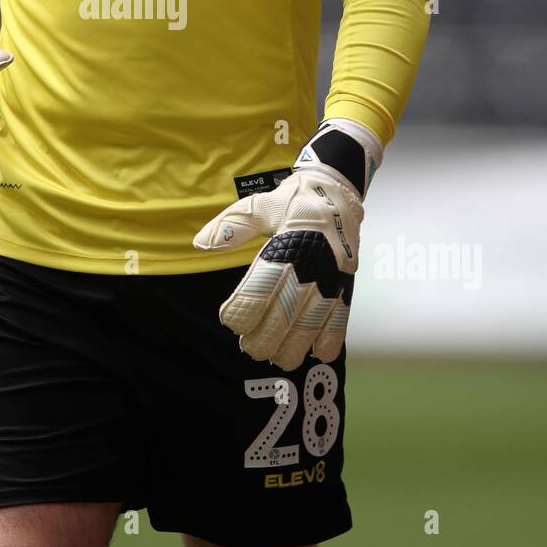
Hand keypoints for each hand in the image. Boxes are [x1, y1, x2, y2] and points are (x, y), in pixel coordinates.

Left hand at [193, 123, 379, 370]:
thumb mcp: (259, 205)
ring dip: (296, 344)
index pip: (264, 283)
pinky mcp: (346, 281)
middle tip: (250, 349)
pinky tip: (318, 353)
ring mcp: (332, 274)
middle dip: (267, 336)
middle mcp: (312, 261)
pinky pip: (342, 314)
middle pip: (288, 310)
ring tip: (279, 358)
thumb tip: (201, 242)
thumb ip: (232, 226)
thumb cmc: (294, 198)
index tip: (230, 320)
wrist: (338, 187)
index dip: (246, 308)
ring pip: (314, 320)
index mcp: (288, 241)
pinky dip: (332, 337)